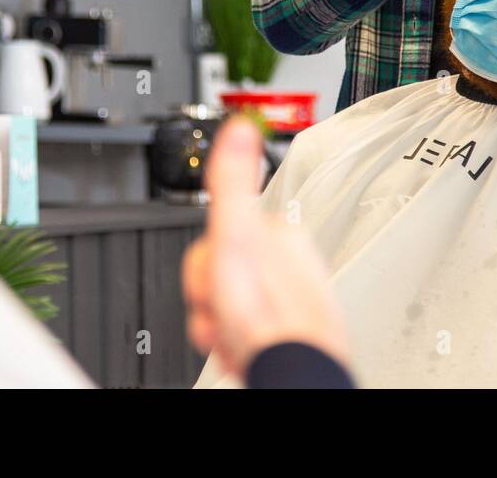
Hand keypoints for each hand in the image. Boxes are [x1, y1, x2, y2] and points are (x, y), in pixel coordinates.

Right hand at [182, 117, 348, 376]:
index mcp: (280, 237)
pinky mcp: (286, 336)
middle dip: (211, 298)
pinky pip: (245, 333)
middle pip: (222, 273)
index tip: (215, 279)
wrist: (289, 372)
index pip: (220, 238)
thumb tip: (240, 125)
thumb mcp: (237, 235)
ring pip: (230, 305)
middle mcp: (291, 267)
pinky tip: (242, 349)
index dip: (206, 264)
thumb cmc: (265, 315)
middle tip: (223, 312)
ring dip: (219, 324)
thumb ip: (234, 181)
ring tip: (234, 336)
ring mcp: (290, 303)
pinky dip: (235, 344)